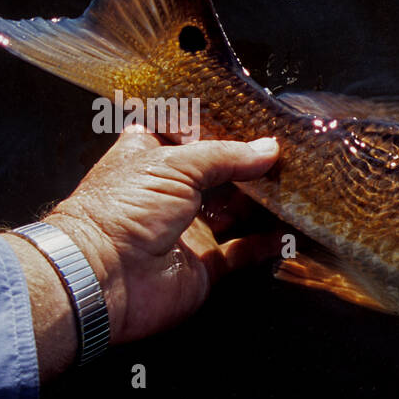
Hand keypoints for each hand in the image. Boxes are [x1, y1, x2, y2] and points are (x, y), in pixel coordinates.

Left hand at [5, 125, 281, 378]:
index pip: (188, 135)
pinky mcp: (205, 265)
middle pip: (219, 174)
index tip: (254, 121)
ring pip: (236, 212)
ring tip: (295, 189)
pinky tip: (286, 232)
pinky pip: (243, 251)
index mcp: (150, 158)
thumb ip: (226, 155)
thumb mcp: (174, 164)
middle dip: (251, 166)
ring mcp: (188, 230)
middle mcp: (170, 192)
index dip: (218, 128)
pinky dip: (265, 243)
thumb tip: (269, 149)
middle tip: (286, 156)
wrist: (103, 277)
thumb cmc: (122, 209)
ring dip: (263, 204)